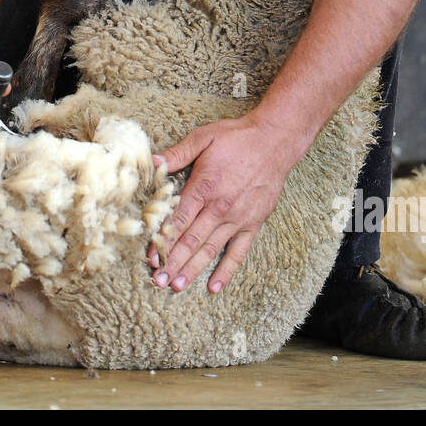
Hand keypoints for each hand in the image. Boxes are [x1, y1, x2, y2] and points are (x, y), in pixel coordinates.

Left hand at [147, 111, 308, 293]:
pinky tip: (214, 287)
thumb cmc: (237, 138)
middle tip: (158, 281)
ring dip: (193, 269)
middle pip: (191, 240)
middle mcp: (219, 207)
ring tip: (177, 286)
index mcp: (203, 187)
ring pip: (210, 249)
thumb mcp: (203, 138)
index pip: (177, 220)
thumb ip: (177, 153)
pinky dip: (226, 271)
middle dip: (172, 262)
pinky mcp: (253, 223)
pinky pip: (238, 252)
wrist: (275, 140)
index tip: (150, 259)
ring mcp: (237, 218)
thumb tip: (151, 162)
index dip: (162, 241)